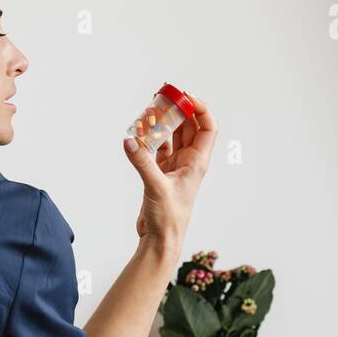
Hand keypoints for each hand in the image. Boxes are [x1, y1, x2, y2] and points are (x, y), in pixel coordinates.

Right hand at [124, 95, 216, 255]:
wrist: (161, 240)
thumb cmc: (169, 218)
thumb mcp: (156, 187)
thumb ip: (142, 162)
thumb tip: (130, 140)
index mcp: (197, 162)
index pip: (207, 128)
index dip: (199, 109)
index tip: (184, 97)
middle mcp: (188, 161)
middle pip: (189, 127)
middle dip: (178, 110)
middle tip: (164, 96)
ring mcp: (174, 167)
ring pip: (172, 136)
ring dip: (163, 122)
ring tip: (150, 109)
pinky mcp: (159, 173)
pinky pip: (157, 148)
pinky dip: (150, 138)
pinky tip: (140, 131)